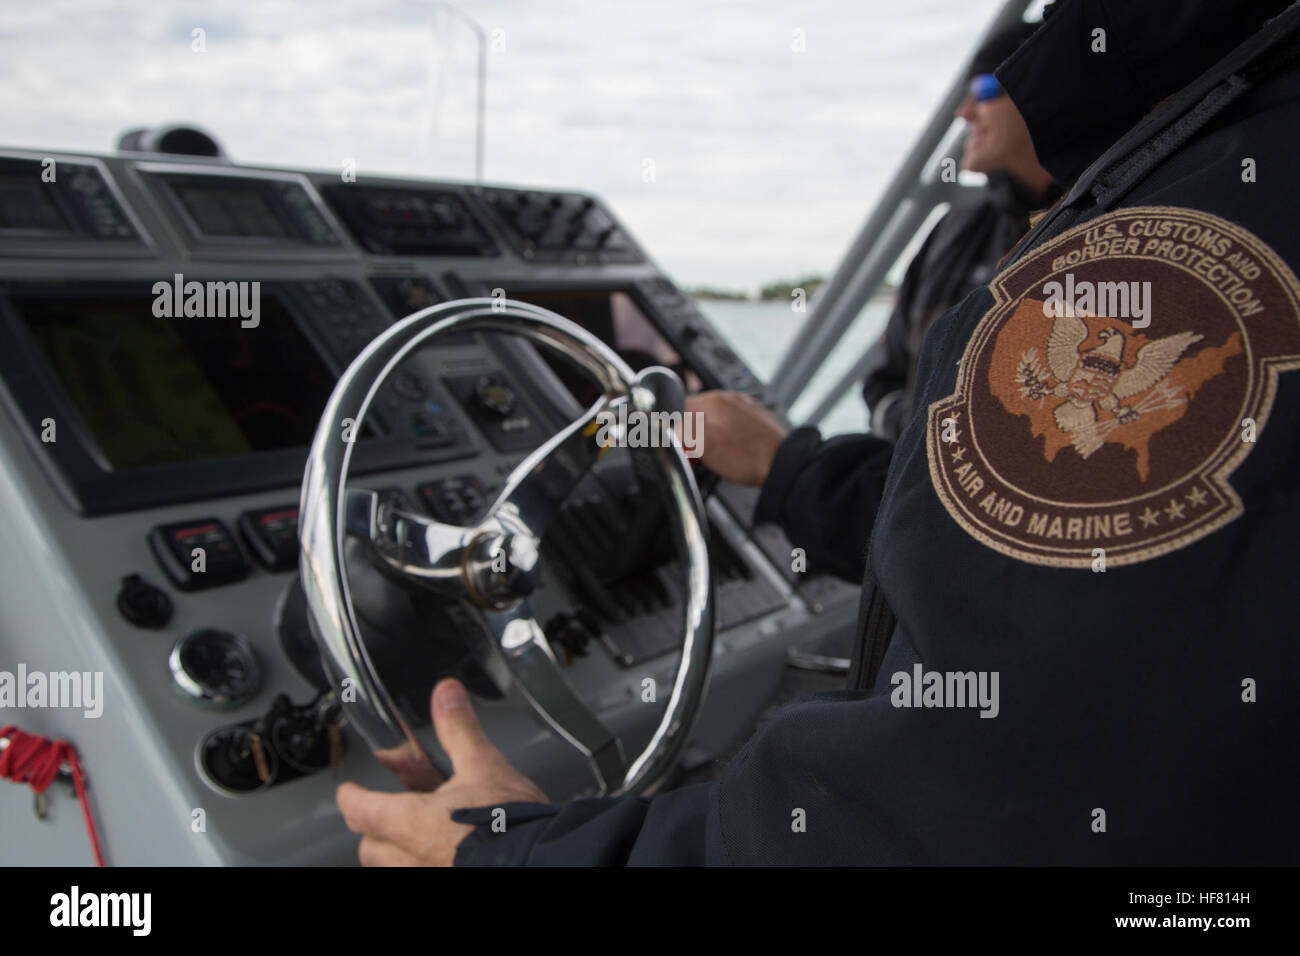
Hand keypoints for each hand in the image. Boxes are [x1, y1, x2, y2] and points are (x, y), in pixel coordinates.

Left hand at [336, 678, 547, 865]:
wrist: (541, 860)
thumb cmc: (510, 824)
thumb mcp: (484, 765)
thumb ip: (459, 729)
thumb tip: (446, 695)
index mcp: (410, 823)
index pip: (361, 811)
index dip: (352, 798)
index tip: (349, 791)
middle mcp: (411, 860)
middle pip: (371, 849)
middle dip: (374, 831)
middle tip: (384, 816)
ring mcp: (428, 877)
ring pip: (394, 870)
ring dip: (399, 853)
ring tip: (418, 839)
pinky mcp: (450, 883)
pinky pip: (422, 876)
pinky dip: (427, 865)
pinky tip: (446, 856)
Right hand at [685, 390, 787, 485]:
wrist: (782, 464)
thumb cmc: (747, 457)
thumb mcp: (703, 444)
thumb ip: (681, 428)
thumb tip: (670, 425)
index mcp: (712, 401)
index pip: (679, 406)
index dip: (675, 428)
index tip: (681, 444)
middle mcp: (729, 398)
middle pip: (697, 412)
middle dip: (694, 432)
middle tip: (699, 453)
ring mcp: (744, 406)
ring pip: (715, 419)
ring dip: (711, 435)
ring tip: (718, 454)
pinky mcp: (756, 418)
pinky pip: (733, 424)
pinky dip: (728, 436)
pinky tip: (734, 450)